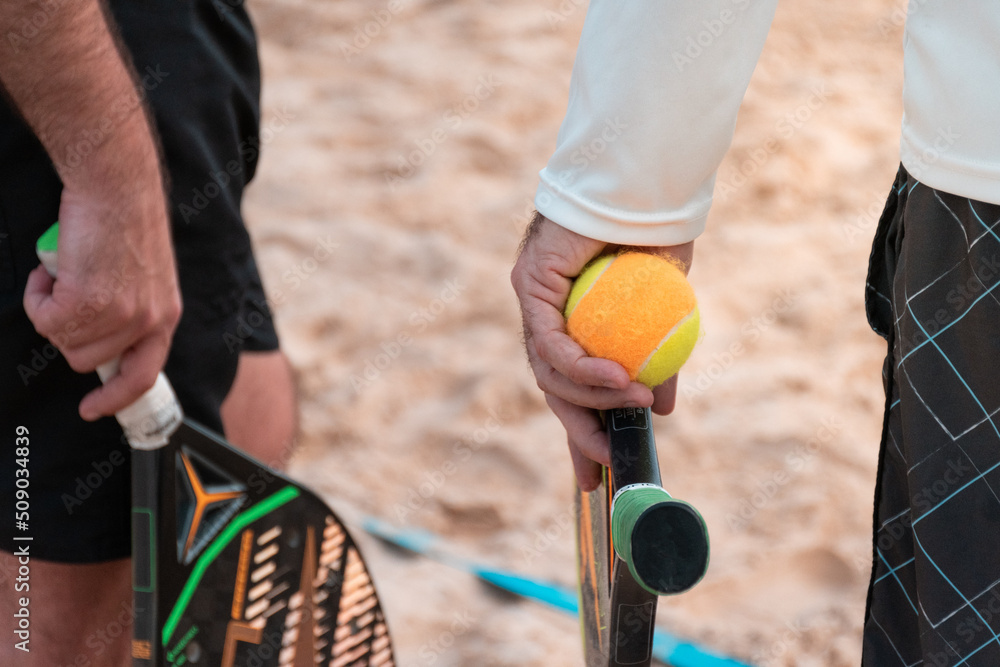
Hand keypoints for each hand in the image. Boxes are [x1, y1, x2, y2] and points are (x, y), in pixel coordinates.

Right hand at [23, 148, 180, 420]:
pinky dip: (37, 294)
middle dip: (68, 333)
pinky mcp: (87, 300)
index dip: (116, 396)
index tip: (93, 407)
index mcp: (165, 316)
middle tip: (66, 296)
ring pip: (63, 340)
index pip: (144, 374)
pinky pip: (43, 318)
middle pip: (89, 360)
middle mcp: (147, 320)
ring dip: (51, 310)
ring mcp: (118, 314)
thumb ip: (132, 310)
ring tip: (63, 274)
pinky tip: (51, 268)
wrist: (117, 186)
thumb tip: (102, 338)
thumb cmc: (124, 221)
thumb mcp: (146, 276)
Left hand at [511, 213, 692, 490]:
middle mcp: (547, 315)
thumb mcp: (665, 312)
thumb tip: (661, 408)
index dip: (583, 428)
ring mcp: (534, 300)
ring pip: (548, 371)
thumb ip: (657, 359)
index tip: (600, 468)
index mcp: (574, 324)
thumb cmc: (656, 235)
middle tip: (603, 463)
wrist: (643, 183)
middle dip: (575, 431)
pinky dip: (583, 366)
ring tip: (634, 399)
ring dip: (592, 395)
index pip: (570, 386)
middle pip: (551, 387)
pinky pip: (552, 342)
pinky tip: (616, 377)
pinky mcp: (529, 284)